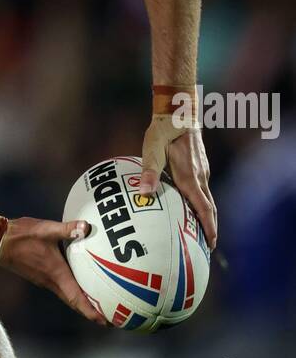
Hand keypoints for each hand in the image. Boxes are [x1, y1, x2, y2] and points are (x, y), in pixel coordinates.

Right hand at [0, 217, 107, 324]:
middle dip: (90, 311)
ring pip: (66, 296)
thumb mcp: (46, 229)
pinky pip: (60, 289)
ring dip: (81, 302)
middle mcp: (51, 281)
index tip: (103, 321)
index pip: (76, 297)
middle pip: (73, 301)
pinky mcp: (40, 276)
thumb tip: (86, 226)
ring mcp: (44, 280)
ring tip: (97, 304)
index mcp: (56, 273)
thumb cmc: (21, 236)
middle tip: (107, 318)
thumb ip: (68, 229)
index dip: (90, 311)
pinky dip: (72, 292)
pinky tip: (78, 285)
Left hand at [139, 123, 216, 249]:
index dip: (209, 227)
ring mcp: (202, 170)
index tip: (211, 244)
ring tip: (201, 233)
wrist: (179, 110)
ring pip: (207, 199)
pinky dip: (202, 204)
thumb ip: (148, 172)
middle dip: (210, 228)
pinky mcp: (199, 166)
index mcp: (191, 176)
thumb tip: (144, 193)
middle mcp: (200, 176)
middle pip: (209, 208)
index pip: (204, 207)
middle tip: (207, 247)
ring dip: (206, 217)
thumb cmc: (163, 130)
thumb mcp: (151, 149)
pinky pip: (202, 190)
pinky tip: (191, 209)